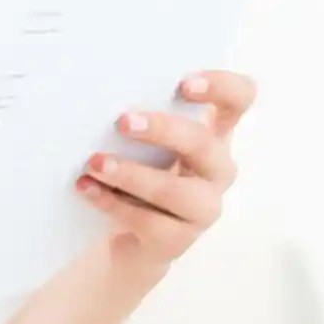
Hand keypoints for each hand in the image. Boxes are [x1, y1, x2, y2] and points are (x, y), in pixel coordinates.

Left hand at [76, 70, 256, 268]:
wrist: (129, 238)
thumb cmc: (138, 171)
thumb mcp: (143, 141)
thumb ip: (139, 118)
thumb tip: (98, 94)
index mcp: (213, 133)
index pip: (238, 101)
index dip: (222, 88)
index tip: (184, 83)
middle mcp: (216, 169)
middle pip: (203, 144)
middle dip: (163, 130)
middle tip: (123, 121)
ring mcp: (202, 207)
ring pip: (175, 190)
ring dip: (131, 174)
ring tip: (94, 163)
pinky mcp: (178, 239)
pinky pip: (148, 221)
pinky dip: (111, 202)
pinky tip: (86, 187)